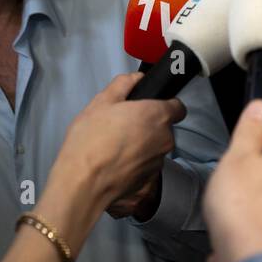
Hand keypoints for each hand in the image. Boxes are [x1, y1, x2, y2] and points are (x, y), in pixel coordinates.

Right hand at [37, 73, 183, 253]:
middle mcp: (164, 139)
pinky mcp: (149, 180)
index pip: (178, 107)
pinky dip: (135, 162)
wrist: (84, 183)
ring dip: (141, 144)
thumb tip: (135, 78)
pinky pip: (146, 165)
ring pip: (154, 147)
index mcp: (157, 115)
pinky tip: (115, 162)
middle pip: (164, 127)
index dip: (164, 104)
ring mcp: (158, 162)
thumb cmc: (91, 141)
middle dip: (147, 125)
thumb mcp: (101, 102)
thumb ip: (123, 84)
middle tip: (122, 124)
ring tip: (114, 145)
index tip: (148, 106)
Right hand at [202, 100, 261, 261]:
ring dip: (256, 224)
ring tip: (232, 228)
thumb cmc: (245, 211)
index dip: (255, 164)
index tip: (240, 171)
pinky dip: (255, 248)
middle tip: (232, 201)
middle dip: (257, 196)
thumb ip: (251, 131)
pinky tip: (235, 249)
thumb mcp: (238, 157)